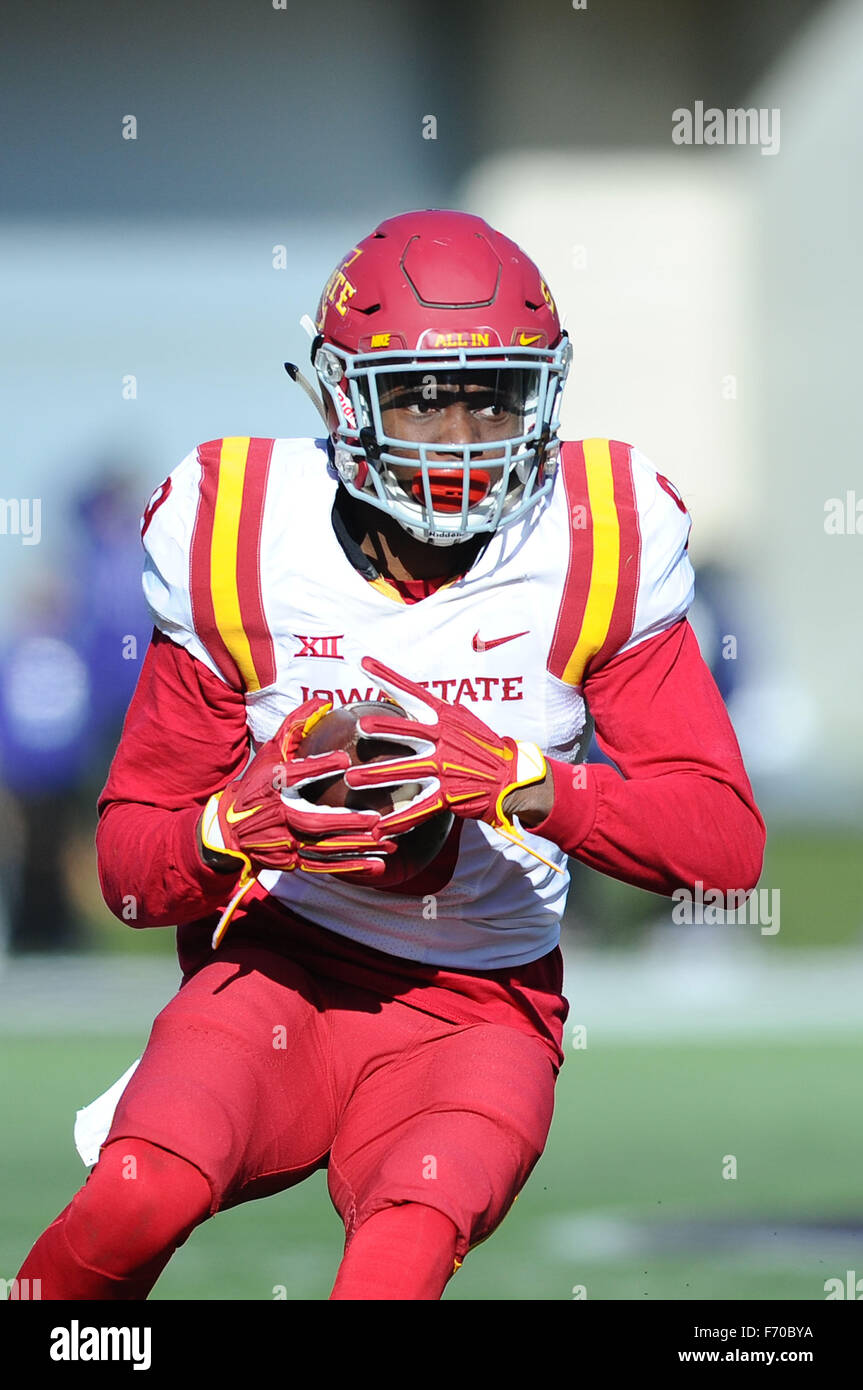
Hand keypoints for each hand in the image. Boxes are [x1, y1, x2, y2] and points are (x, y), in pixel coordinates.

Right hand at [199, 697, 397, 879]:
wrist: (229, 830)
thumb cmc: (256, 784)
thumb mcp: (270, 752)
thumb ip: (295, 726)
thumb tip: (324, 701)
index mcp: (270, 784)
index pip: (293, 776)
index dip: (317, 767)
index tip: (344, 760)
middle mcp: (276, 815)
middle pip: (311, 821)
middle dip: (344, 822)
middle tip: (375, 819)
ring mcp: (283, 842)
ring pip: (321, 849)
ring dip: (354, 848)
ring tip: (386, 844)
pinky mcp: (291, 861)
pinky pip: (323, 867)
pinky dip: (349, 868)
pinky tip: (376, 866)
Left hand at [343, 656, 548, 834]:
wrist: (510, 776)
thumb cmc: (481, 746)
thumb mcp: (460, 721)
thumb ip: (433, 712)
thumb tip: (408, 699)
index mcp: (444, 718)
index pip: (411, 692)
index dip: (387, 676)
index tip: (363, 663)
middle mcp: (443, 739)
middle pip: (408, 731)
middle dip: (384, 728)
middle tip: (360, 726)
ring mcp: (445, 768)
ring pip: (406, 771)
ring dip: (377, 776)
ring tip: (352, 779)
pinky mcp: (448, 794)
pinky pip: (419, 808)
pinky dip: (399, 820)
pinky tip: (380, 828)